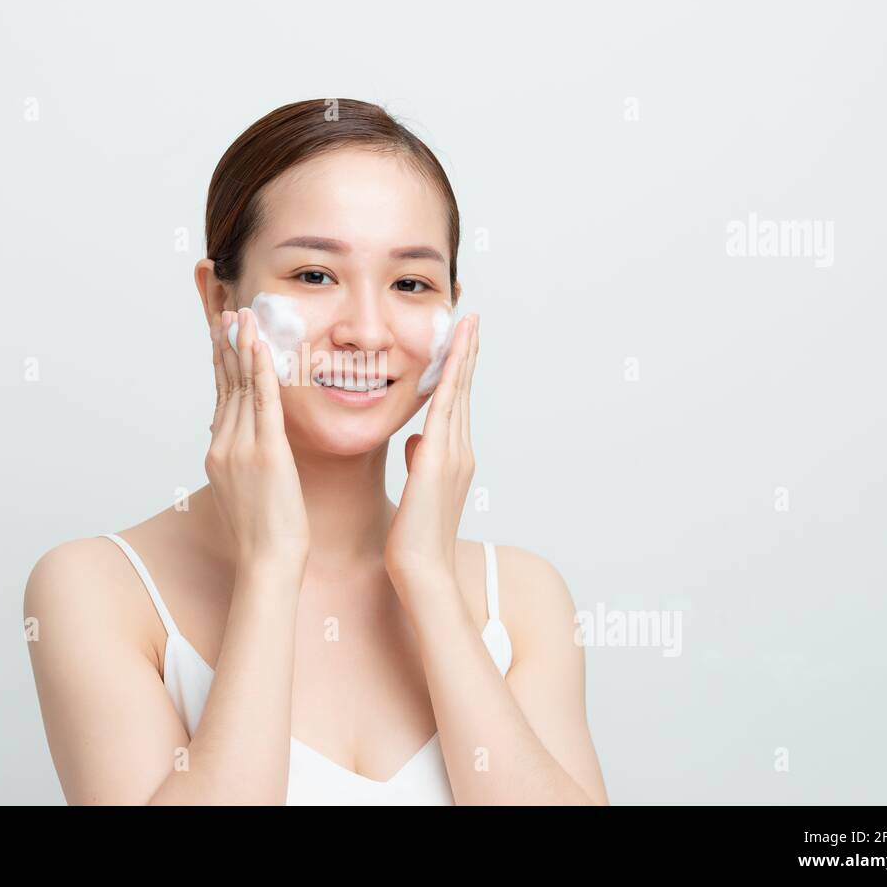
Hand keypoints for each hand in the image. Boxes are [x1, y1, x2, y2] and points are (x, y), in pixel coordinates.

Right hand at [205, 307, 310, 579]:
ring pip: (240, 386)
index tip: (223, 336)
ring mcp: (241, 447)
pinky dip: (260, 369)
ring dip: (243, 347)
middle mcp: (223, 444)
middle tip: (228, 313)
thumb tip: (238, 445)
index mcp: (218, 453)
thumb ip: (239, 462)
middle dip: (227, 346)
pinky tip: (260, 344)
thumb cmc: (264, 535)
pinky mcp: (266, 452)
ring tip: (243, 316)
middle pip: (225, 384)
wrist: (267, 562)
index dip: (222, 364)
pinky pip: (262, 401)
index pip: (221, 397)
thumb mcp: (245, 492)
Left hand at [385, 313, 479, 591]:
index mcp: (452, 457)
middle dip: (468, 352)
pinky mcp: (439, 461)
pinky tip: (451, 358)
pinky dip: (450, 382)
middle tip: (472, 318)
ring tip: (468, 325)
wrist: (422, 569)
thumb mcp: (415, 491)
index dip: (460, 370)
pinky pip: (445, 411)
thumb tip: (414, 442)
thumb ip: (418, 461)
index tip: (461, 340)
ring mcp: (453, 455)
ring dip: (463, 357)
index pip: (456, 404)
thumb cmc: (414, 537)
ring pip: (459, 394)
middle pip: (464, 391)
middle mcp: (459, 451)